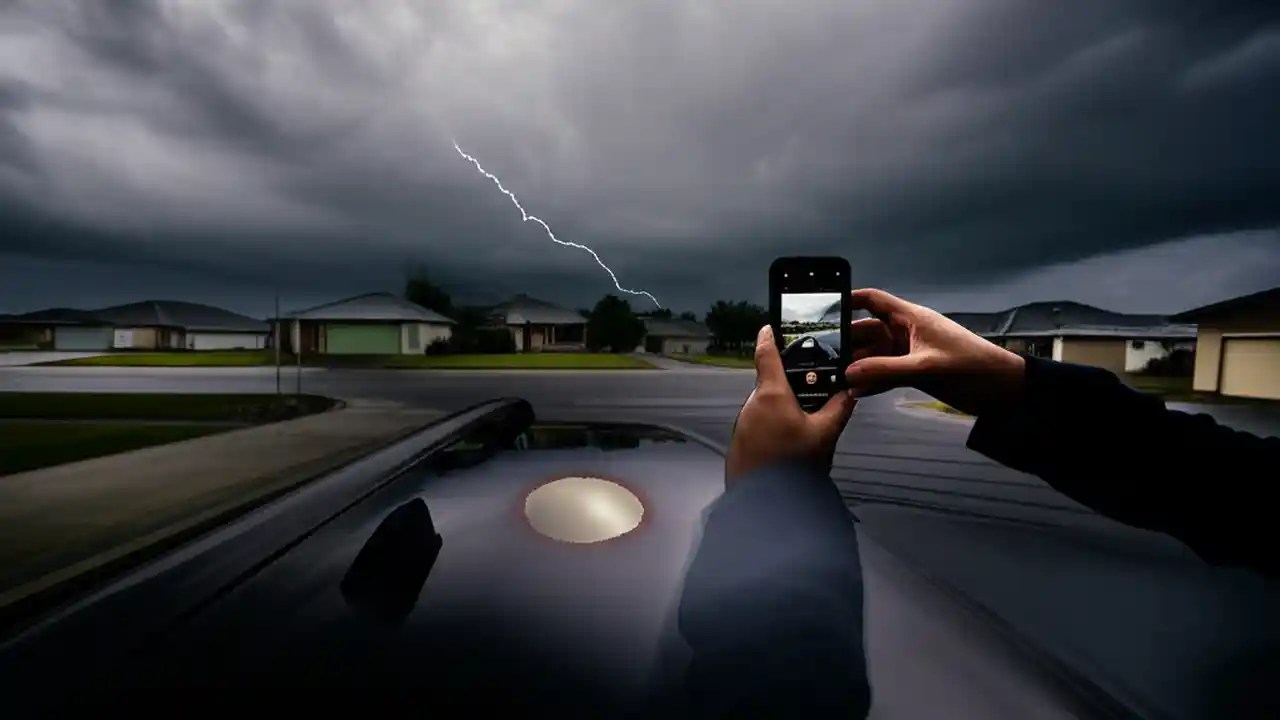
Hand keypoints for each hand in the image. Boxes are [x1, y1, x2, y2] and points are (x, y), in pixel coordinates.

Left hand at [726, 325, 856, 483]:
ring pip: (765, 409)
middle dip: (789, 388)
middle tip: (812, 395)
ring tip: (803, 429)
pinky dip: (772, 430)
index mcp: (770, 394)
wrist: (765, 505)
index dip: (769, 337)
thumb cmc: (795, 465)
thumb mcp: (826, 434)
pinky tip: (788, 448)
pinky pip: (758, 428)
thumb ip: (839, 408)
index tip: (769, 327)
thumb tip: (849, 390)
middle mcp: (751, 405)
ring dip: (782, 412)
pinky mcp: (738, 444)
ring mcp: (742, 425)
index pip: (766, 354)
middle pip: (771, 386)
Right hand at [842, 288, 1026, 416]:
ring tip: (833, 378)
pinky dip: (870, 382)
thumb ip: (886, 370)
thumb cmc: (972, 366)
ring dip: (857, 367)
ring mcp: (908, 354)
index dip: (850, 300)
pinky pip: (883, 375)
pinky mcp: (913, 374)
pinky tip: (855, 392)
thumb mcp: (926, 367)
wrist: (1001, 389)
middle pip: (866, 332)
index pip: (873, 300)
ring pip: (873, 356)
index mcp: (911, 318)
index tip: (825, 308)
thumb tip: (848, 374)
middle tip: (821, 355)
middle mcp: (905, 333)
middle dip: (846, 342)